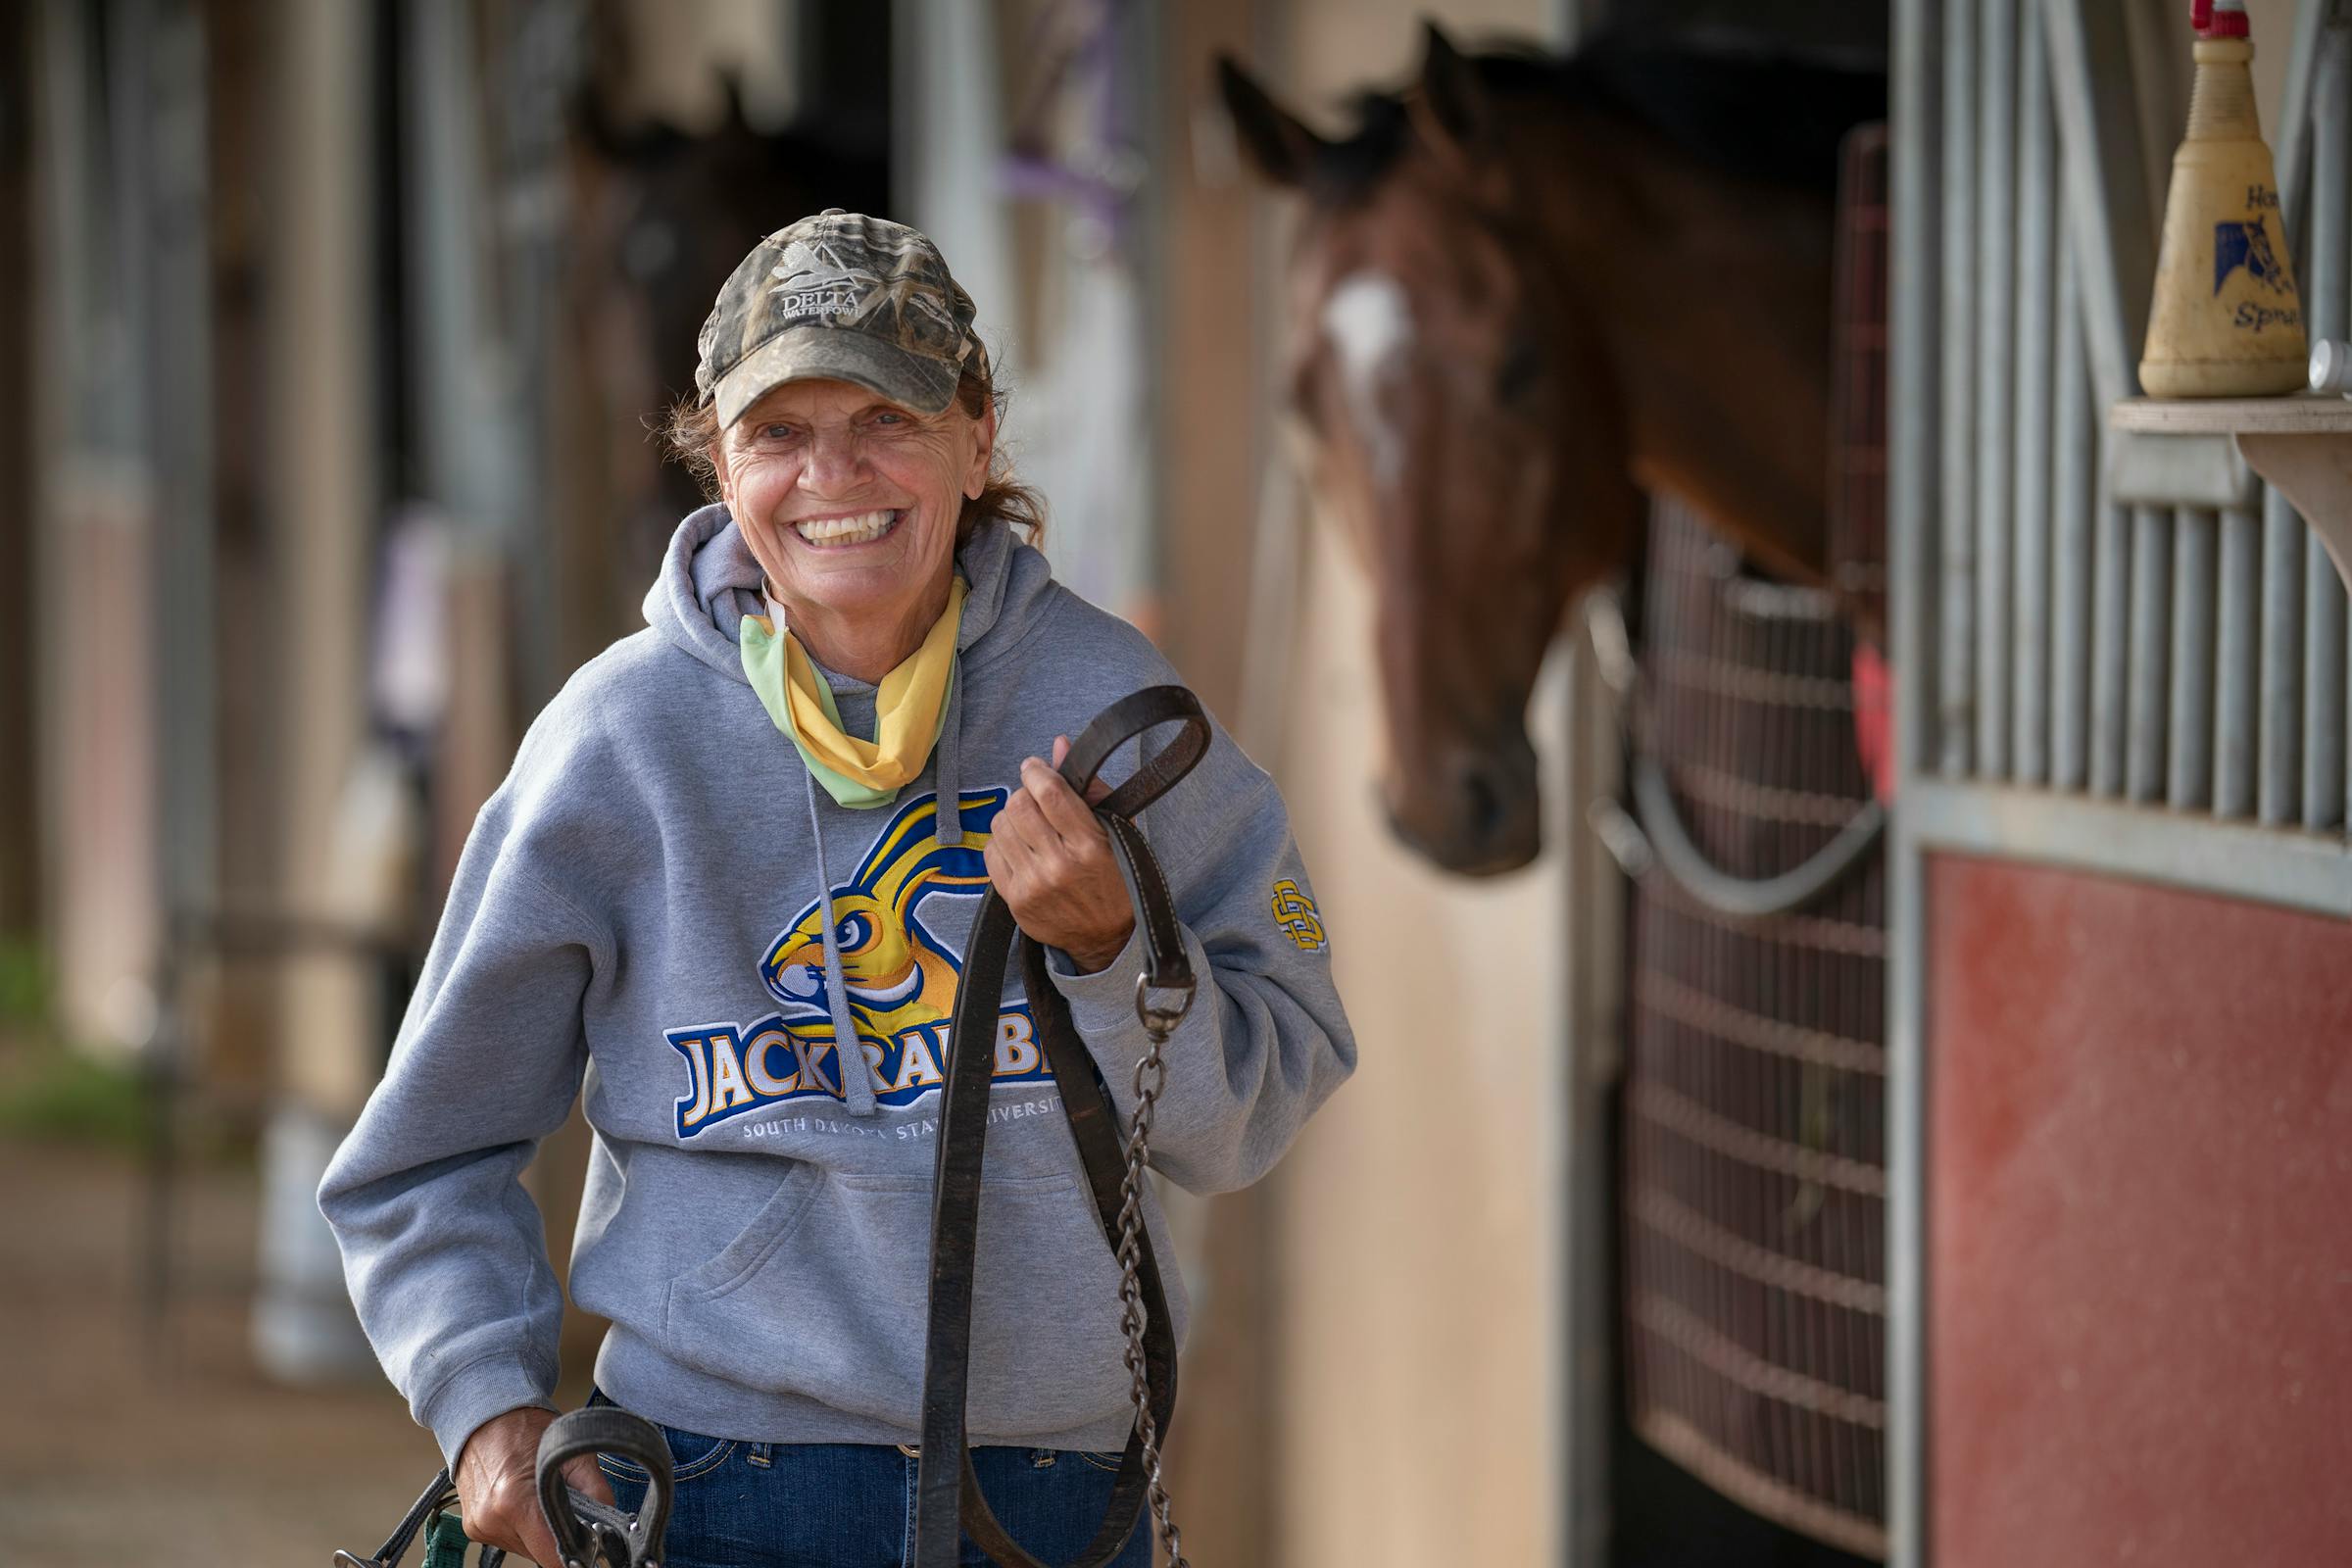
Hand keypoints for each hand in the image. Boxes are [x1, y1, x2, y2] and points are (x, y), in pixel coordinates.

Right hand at [454, 1405, 614, 1566]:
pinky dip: (524, 1529)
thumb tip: (613, 1520)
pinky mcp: (473, 1527)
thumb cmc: (524, 1427)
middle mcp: (491, 1519)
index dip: (576, 1557)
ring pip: (525, 1549)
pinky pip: (509, 1540)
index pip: (551, 1556)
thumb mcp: (569, 1451)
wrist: (483, 1414)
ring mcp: (479, 1526)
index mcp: (515, 1500)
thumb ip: (595, 1489)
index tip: (591, 1550)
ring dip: (540, 1534)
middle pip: (539, 1554)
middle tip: (570, 1515)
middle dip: (559, 1541)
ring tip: (543, 1502)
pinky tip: (527, 1503)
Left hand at [985, 735, 1133, 972]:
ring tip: (1028, 825)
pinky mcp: (1015, 900)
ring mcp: (1034, 885)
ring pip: (1001, 826)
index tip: (1034, 767)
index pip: (1049, 793)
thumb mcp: (1117, 831)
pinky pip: (991, 854)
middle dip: (1023, 794)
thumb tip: (1058, 745)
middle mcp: (1059, 865)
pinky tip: (1019, 848)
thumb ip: (1088, 788)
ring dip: (1011, 817)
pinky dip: (1002, 842)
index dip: (1036, 771)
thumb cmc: (1116, 879)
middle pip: (1019, 806)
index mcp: (1089, 845)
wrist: (1107, 940)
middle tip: (1033, 799)